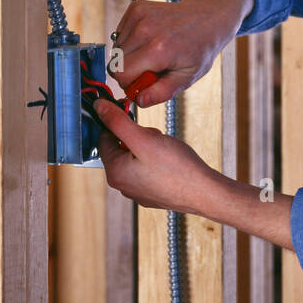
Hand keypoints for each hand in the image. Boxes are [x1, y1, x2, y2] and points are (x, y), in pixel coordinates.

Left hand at [93, 98, 214, 212]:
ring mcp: (138, 192)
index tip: (132, 114)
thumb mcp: (143, 138)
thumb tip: (99, 108)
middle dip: (136, 136)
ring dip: (147, 147)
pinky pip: (147, 170)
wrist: (204, 192)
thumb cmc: (176, 167)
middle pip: (120, 149)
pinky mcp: (153, 194)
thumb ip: (118, 122)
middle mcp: (123, 186)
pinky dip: (156, 161)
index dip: (117, 122)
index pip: (104, 139)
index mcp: (115, 173)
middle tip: (154, 136)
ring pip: (135, 158)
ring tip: (164, 148)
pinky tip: (170, 161)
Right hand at [110, 0, 253, 108]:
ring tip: (152, 52)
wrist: (207, 17)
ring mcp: (139, 15)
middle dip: (129, 70)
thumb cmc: (199, 48)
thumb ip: (162, 92)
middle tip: (151, 67)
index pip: (120, 74)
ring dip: (130, 55)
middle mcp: (145, 29)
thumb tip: (138, 101)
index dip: (129, 83)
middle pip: (115, 62)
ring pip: (116, 48)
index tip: (145, 81)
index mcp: (158, 49)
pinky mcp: (136, 8)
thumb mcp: (187, 77)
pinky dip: (130, 40)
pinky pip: (120, 34)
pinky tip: (149, 40)